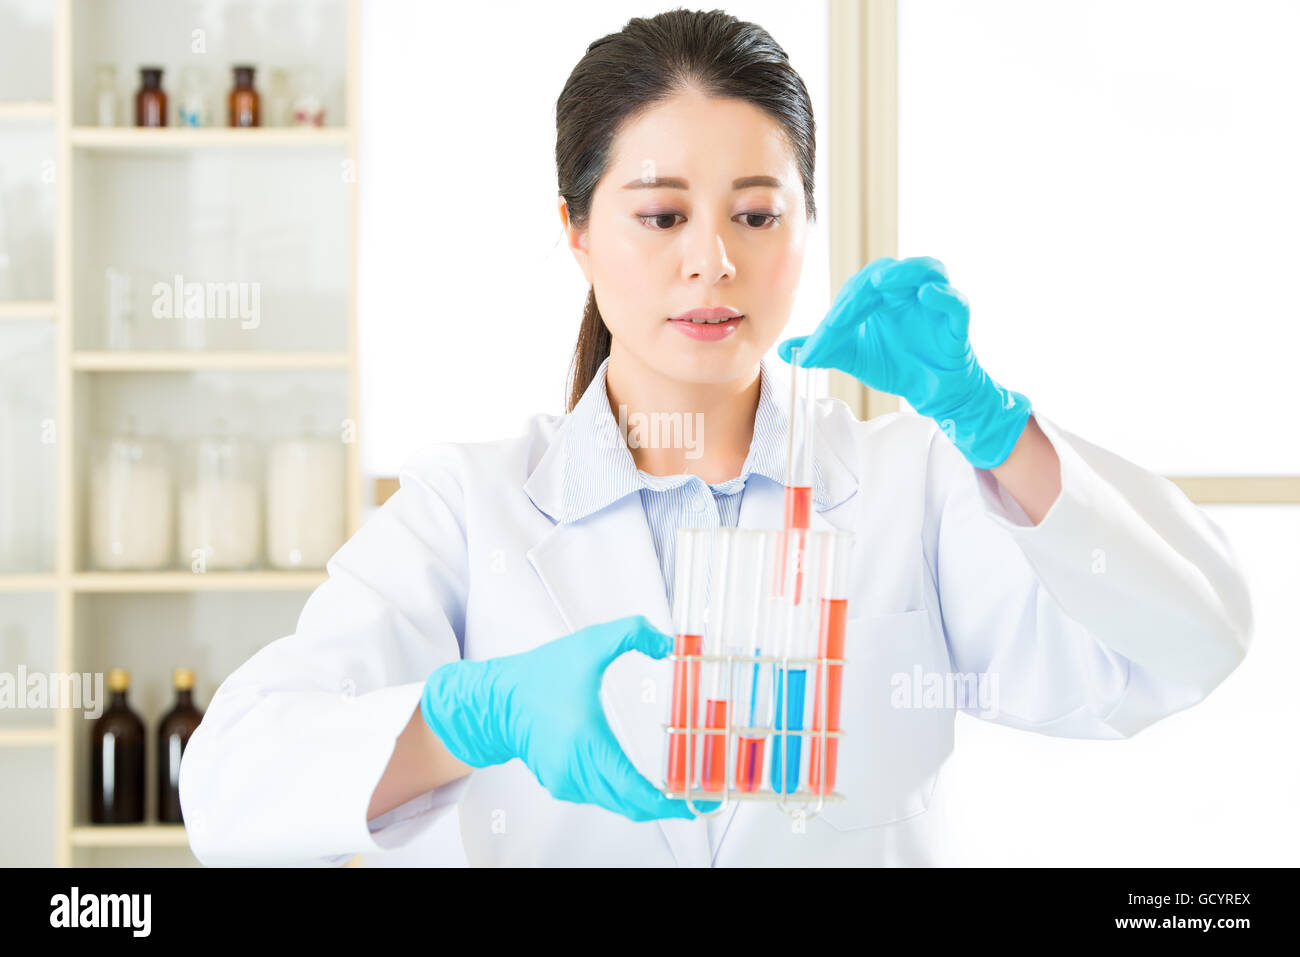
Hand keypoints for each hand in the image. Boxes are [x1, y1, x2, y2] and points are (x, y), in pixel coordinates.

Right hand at [420, 615, 714, 821]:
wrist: (497, 701)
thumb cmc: (540, 675)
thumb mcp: (590, 643)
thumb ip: (633, 633)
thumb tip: (669, 644)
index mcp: (586, 742)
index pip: (633, 790)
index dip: (666, 803)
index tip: (690, 803)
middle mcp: (575, 771)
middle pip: (630, 805)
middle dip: (664, 805)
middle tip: (693, 797)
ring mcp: (566, 783)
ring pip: (617, 803)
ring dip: (643, 799)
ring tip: (673, 789)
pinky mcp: (561, 785)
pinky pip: (601, 797)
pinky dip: (622, 793)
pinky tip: (639, 781)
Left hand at [778, 256, 1032, 468]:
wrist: (930, 391)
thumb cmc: (895, 364)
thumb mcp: (852, 356)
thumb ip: (823, 348)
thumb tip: (784, 349)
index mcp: (882, 296)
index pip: (859, 288)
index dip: (843, 307)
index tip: (827, 333)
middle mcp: (908, 292)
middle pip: (889, 271)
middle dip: (866, 287)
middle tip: (848, 307)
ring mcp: (934, 303)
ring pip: (928, 270)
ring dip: (906, 273)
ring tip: (883, 283)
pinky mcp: (956, 322)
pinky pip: (956, 301)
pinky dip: (944, 296)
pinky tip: (928, 295)